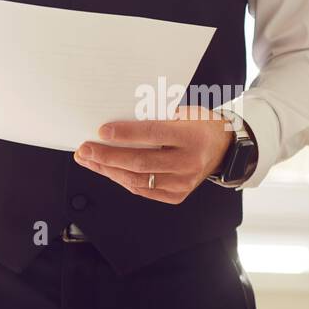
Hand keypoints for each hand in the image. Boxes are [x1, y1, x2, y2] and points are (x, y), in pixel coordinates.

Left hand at [73, 106, 236, 204]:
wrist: (223, 148)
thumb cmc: (198, 125)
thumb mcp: (183, 112)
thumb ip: (154, 118)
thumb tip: (116, 123)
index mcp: (192, 135)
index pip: (153, 134)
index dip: (125, 134)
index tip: (101, 131)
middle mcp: (189, 162)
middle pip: (140, 162)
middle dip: (107, 157)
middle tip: (85, 149)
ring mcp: (183, 182)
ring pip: (137, 180)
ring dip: (108, 170)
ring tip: (88, 160)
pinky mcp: (177, 195)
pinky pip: (142, 190)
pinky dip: (121, 179)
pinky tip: (107, 170)